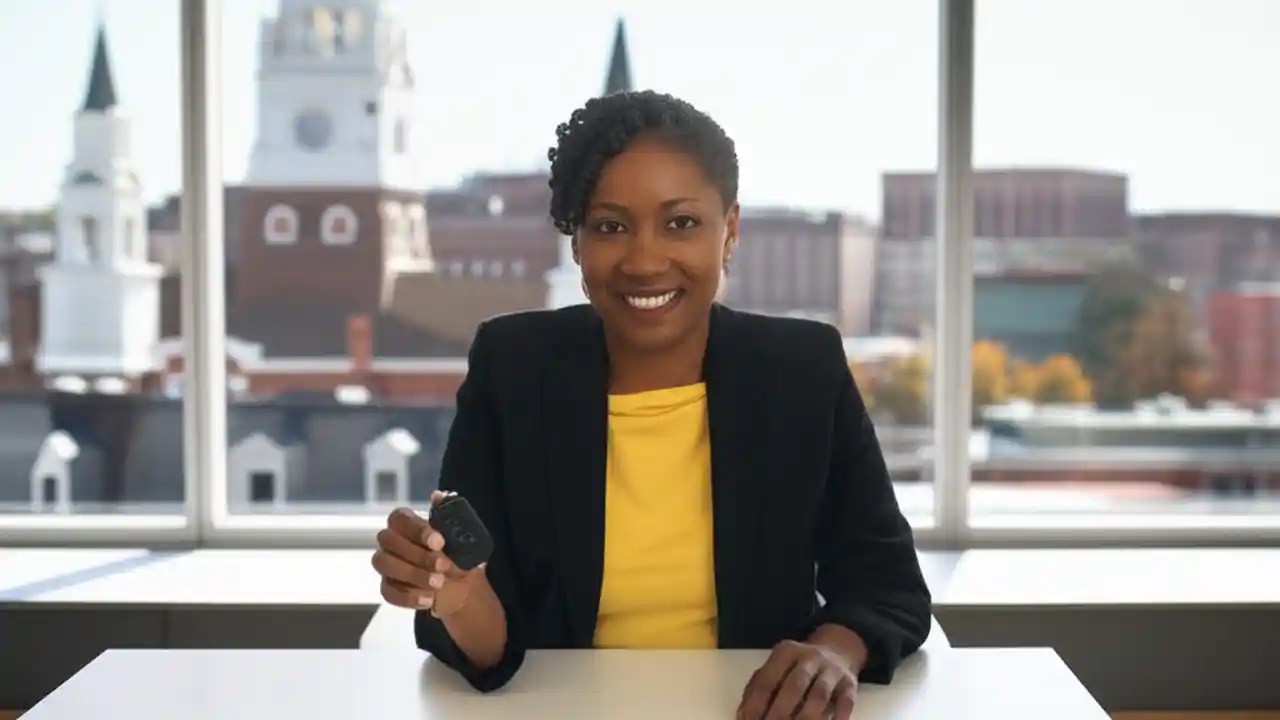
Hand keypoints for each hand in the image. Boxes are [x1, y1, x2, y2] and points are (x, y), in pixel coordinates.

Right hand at [372, 491, 486, 616]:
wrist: (461, 586)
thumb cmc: (456, 554)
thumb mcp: (459, 534)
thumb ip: (447, 514)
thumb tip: (438, 496)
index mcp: (406, 522)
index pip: (400, 518)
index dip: (418, 530)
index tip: (440, 542)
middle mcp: (390, 540)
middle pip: (388, 541)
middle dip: (417, 554)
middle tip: (443, 565)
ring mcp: (386, 564)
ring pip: (385, 564)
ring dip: (413, 574)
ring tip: (438, 583)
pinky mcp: (387, 588)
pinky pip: (388, 592)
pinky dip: (409, 597)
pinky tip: (429, 599)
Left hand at [737, 639, 858, 719]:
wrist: (838, 650)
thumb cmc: (798, 667)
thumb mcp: (777, 667)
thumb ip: (758, 688)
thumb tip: (742, 716)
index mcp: (786, 652)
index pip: (768, 679)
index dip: (757, 704)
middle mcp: (810, 657)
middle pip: (794, 686)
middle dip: (780, 712)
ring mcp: (832, 670)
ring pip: (819, 695)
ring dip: (806, 717)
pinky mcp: (850, 683)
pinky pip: (845, 703)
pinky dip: (836, 719)